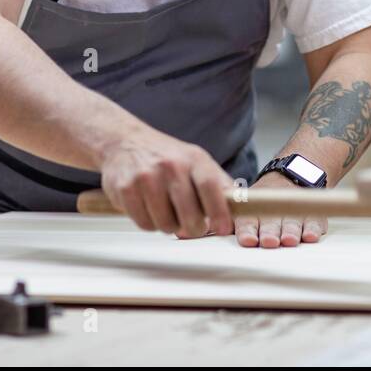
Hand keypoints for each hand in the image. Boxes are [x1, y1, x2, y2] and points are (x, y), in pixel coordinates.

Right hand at [99, 128, 234, 237]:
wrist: (125, 141)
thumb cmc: (166, 156)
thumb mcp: (196, 160)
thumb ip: (219, 183)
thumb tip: (244, 204)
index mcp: (193, 159)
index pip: (211, 187)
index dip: (219, 212)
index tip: (223, 228)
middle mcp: (170, 165)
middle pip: (189, 215)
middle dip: (194, 228)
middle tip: (193, 226)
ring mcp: (146, 177)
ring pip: (166, 224)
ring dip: (169, 225)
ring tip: (167, 210)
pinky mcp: (125, 189)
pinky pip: (144, 224)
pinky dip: (149, 223)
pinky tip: (149, 207)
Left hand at [231, 173, 327, 247]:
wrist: (293, 174)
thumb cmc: (266, 200)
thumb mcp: (247, 205)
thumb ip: (233, 222)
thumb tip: (204, 233)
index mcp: (255, 210)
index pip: (248, 221)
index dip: (248, 231)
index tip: (248, 240)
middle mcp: (274, 211)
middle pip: (271, 223)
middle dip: (269, 233)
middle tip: (268, 242)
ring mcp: (294, 212)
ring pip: (292, 222)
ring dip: (290, 231)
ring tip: (288, 240)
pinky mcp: (312, 214)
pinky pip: (313, 221)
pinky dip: (312, 229)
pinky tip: (310, 236)